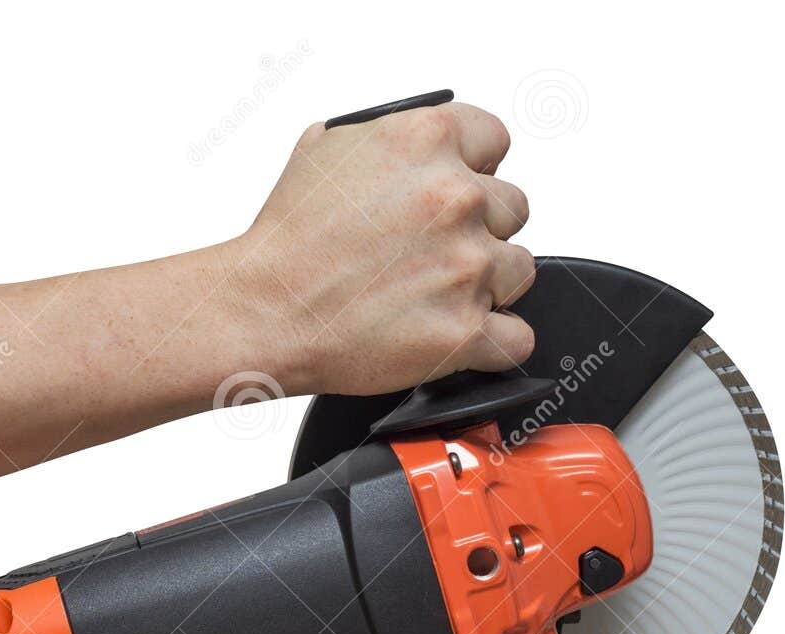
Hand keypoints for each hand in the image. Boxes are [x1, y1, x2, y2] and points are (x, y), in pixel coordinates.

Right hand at [239, 102, 534, 394]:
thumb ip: (382, 139)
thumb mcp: (324, 152)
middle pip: (513, 208)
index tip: (451, 196)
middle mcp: (456, 198)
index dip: (472, 172)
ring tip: (433, 296)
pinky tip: (459, 336)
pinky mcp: (465, 331)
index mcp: (427, 141)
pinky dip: (494, 342)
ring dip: (486, 284)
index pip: (495, 142)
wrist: (264, 311)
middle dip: (478, 230)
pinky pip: (516, 338)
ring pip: (521, 270)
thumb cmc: (285, 242)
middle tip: (429, 254)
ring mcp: (468, 267)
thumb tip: (403, 147)